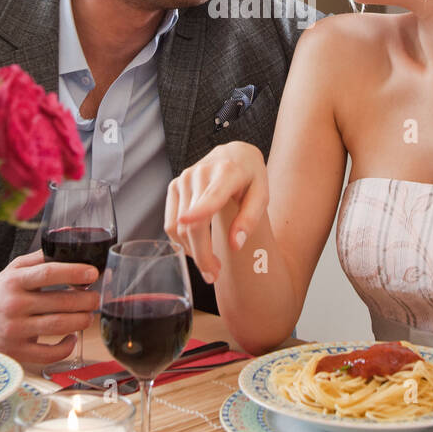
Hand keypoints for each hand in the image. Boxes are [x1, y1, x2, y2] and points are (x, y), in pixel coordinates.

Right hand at [0, 249, 100, 365]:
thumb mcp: (12, 271)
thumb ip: (38, 260)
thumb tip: (67, 247)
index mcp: (15, 281)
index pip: (47, 273)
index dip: (74, 272)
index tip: (92, 272)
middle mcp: (14, 305)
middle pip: (59, 302)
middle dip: (86, 300)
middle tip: (95, 298)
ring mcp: (15, 330)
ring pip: (58, 326)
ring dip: (81, 320)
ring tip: (88, 315)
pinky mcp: (18, 352)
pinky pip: (50, 353)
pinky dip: (67, 346)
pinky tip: (71, 337)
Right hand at [165, 142, 267, 283]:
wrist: (234, 155)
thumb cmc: (251, 178)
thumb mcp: (261, 195)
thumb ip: (250, 219)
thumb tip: (235, 245)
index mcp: (228, 172)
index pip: (212, 195)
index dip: (199, 209)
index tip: (188, 221)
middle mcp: (201, 173)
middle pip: (194, 222)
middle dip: (202, 254)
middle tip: (213, 276)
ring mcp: (184, 178)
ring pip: (180, 226)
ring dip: (192, 251)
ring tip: (210, 265)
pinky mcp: (174, 185)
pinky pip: (171, 222)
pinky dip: (181, 240)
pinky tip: (196, 247)